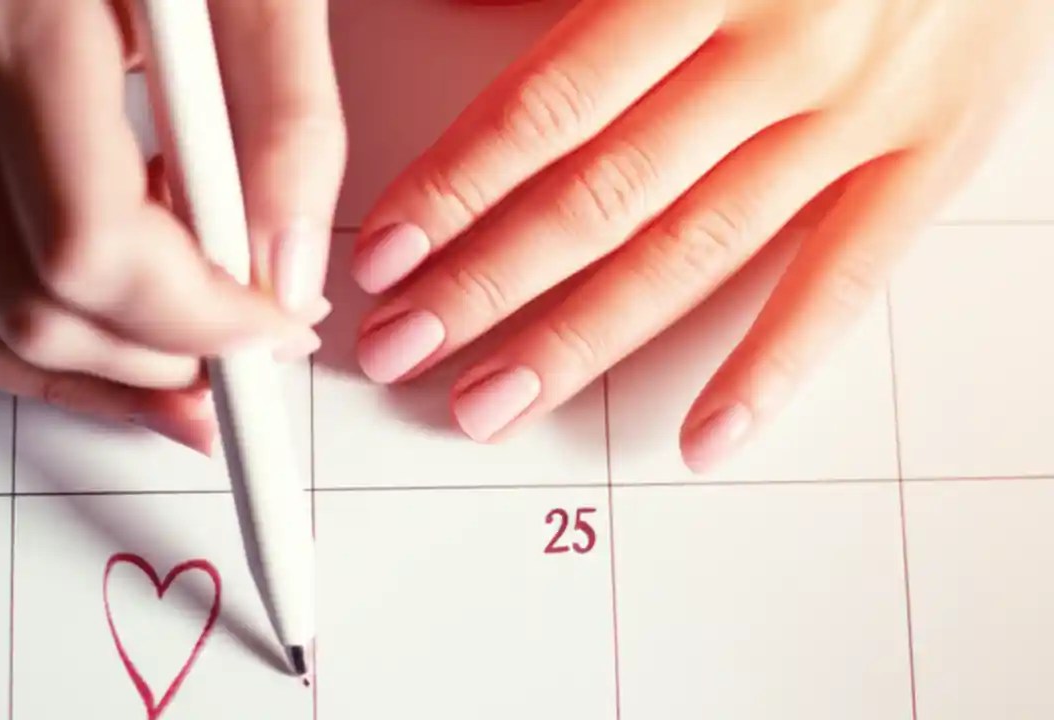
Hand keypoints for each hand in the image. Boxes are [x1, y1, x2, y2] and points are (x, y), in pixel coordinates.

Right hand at [0, 0, 343, 452]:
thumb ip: (286, 117)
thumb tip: (290, 266)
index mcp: (18, 30)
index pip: (91, 243)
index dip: (199, 317)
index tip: (278, 324)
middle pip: (44, 303)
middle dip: (171, 355)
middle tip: (257, 344)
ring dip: (121, 369)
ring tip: (207, 346)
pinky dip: (52, 360)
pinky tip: (134, 359)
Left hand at [352, 0, 1050, 470]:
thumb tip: (455, 11)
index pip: (548, 107)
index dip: (455, 191)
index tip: (385, 259)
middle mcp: (784, 44)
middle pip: (603, 194)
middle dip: (487, 283)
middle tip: (401, 349)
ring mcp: (862, 110)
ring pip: (697, 249)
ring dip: (581, 340)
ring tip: (492, 401)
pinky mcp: (936, 152)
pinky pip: (846, 279)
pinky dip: (773, 367)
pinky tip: (704, 437)